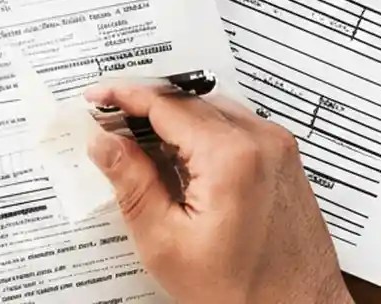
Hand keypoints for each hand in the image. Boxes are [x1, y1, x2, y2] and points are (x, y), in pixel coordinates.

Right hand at [84, 82, 351, 303]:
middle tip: (108, 124)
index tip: (97, 98)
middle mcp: (261, 140)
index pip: (164, 105)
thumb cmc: (242, 291)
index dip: (123, 96)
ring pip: (211, 111)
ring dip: (173, 120)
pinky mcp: (283, 158)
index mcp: (230, 155)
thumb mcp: (166, 242)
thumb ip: (131, 183)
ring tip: (138, 145)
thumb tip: (104, 142)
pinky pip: (234, 127)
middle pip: (188, 103)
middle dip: (144, 109)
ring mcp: (277, 147)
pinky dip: (201, 133)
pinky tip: (179, 160)